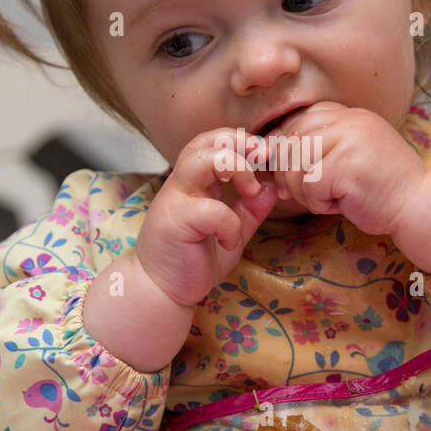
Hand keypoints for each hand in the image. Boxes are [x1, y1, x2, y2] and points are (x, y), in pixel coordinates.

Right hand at [134, 127, 279, 307]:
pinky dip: (231, 224)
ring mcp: (176, 198)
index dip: (243, 140)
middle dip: (241, 141)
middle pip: (208, 140)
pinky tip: (228, 242)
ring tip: (250, 190)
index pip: (215, 141)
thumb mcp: (231, 232)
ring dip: (235, 166)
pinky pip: (212, 210)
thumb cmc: (192, 259)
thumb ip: (250, 210)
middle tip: (262, 158)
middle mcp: (184, 183)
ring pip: (203, 159)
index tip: (266, 156)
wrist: (159, 290)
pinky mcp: (176, 220)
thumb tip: (271, 187)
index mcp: (196, 181)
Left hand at [261, 102, 424, 236]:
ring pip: (296, 166)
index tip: (293, 176)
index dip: (286, 151)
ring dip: (305, 193)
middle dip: (289, 175)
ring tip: (330, 199)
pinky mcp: (349, 166)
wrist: (418, 204)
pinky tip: (341, 204)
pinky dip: (319, 203)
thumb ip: (312, 149)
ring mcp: (350, 139)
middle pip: (290, 142)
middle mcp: (348, 119)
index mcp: (347, 113)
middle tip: (309, 194)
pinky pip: (310, 186)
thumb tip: (264, 154)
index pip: (296, 123)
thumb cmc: (378, 186)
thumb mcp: (344, 157)